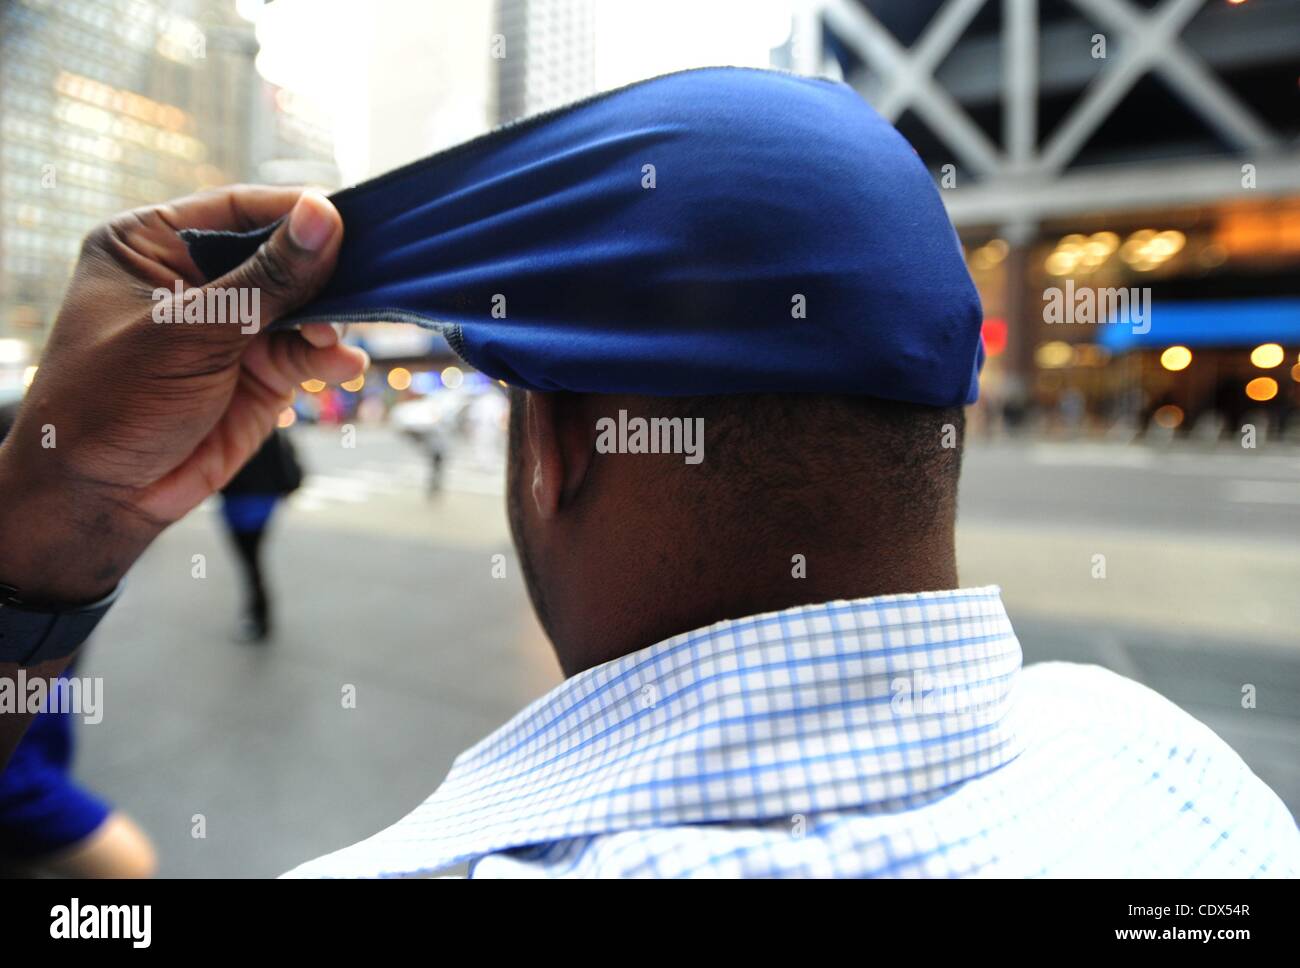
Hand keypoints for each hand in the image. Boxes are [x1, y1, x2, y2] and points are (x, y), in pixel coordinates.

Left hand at [0, 186, 365, 603]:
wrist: (101, 497)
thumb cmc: (110, 403)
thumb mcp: (188, 331)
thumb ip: (265, 279)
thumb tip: (325, 217)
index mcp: (153, 245)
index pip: (238, 210)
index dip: (294, 212)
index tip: (345, 220)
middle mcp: (197, 280)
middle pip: (281, 256)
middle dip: (322, 271)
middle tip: (365, 277)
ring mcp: (233, 329)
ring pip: (304, 307)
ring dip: (328, 321)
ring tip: (332, 340)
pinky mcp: (261, 374)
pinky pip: (308, 354)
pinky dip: (329, 359)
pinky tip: (342, 365)